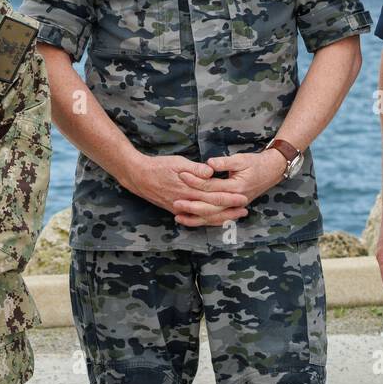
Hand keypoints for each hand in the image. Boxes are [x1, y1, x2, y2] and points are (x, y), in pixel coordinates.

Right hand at [120, 154, 247, 224]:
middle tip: (245, 211)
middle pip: (211, 210)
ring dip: (220, 217)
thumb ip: (195, 169)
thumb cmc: (158, 166)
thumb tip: (211, 172)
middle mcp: (185, 202)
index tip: (243, 197)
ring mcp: (179, 208)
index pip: (213, 196)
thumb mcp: (178, 162)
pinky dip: (205, 220)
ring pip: (203, 217)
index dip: (229, 197)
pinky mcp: (174, 209)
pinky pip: (193, 218)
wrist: (138, 176)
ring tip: (233, 217)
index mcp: (188, 190)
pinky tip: (213, 220)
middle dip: (229, 211)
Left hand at [172, 151, 282, 226]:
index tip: (181, 175)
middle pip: (210, 206)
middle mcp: (235, 200)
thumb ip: (224, 162)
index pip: (211, 186)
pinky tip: (191, 220)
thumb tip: (208, 163)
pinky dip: (203, 221)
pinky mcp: (233, 209)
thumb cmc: (255, 163)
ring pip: (212, 217)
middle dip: (191, 205)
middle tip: (175, 202)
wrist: (271, 171)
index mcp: (236, 187)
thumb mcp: (241, 159)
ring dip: (195, 218)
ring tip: (178, 216)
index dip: (195, 181)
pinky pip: (217, 218)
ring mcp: (234, 207)